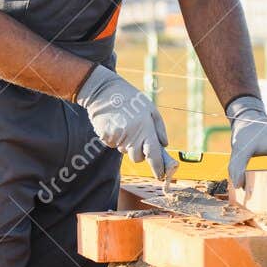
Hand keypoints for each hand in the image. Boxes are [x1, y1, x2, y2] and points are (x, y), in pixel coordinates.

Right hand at [75, 65, 176, 179]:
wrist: (103, 91)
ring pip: (125, 151)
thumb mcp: (150, 108)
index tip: (161, 176)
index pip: (153, 155)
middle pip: (137, 157)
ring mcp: (117, 137)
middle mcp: (131, 135)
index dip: (158, 168)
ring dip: (127, 143)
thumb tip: (163, 145)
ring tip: (125, 124)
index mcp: (145, 128)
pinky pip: (114, 145)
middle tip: (138, 136)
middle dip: (139, 152)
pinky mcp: (105, 137)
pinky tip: (116, 124)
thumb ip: (159, 128)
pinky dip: (116, 138)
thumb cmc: (130, 98)